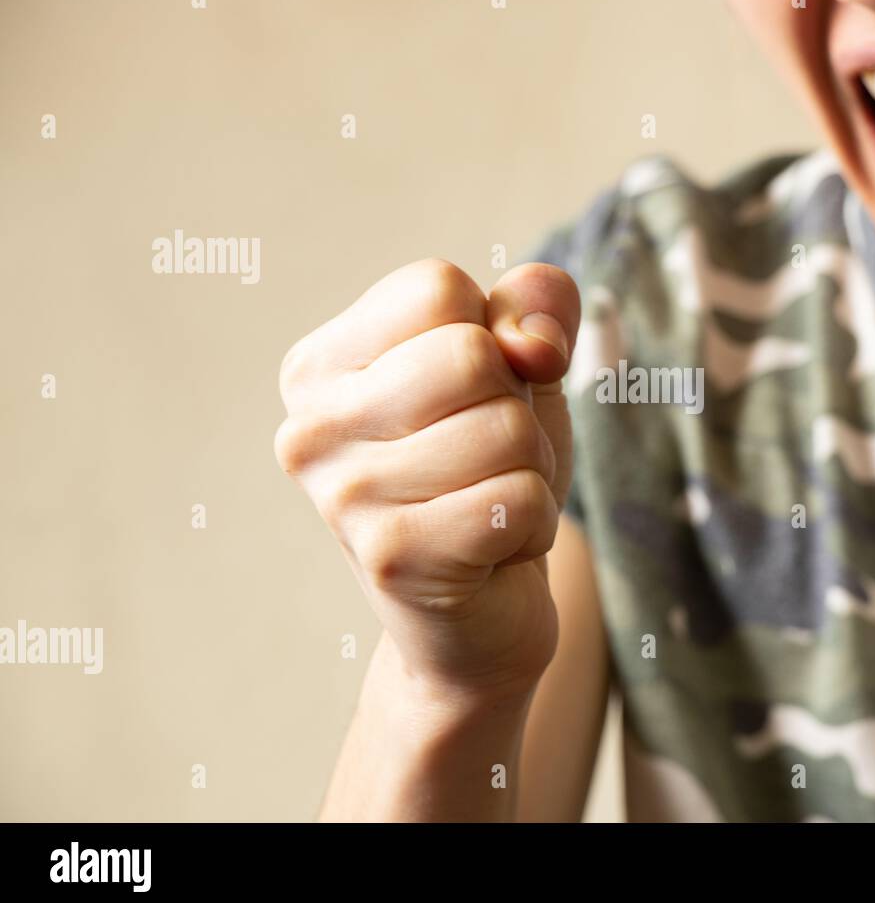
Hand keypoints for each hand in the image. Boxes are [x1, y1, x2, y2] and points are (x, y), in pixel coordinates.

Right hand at [275, 259, 579, 697]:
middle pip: (472, 356)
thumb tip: (534, 341)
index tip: (470, 398)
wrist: (482, 612)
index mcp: (321, 365)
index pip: (438, 290)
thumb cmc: (490, 472)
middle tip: (486, 460)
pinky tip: (492, 548)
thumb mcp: (519, 371)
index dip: (491, 338)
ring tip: (486, 503)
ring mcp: (342, 495)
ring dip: (528, 470)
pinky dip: (533, 522)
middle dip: (514, 408)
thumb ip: (536, 308)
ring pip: (505, 431)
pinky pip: (521, 498)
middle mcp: (311, 426)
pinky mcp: (392, 556)